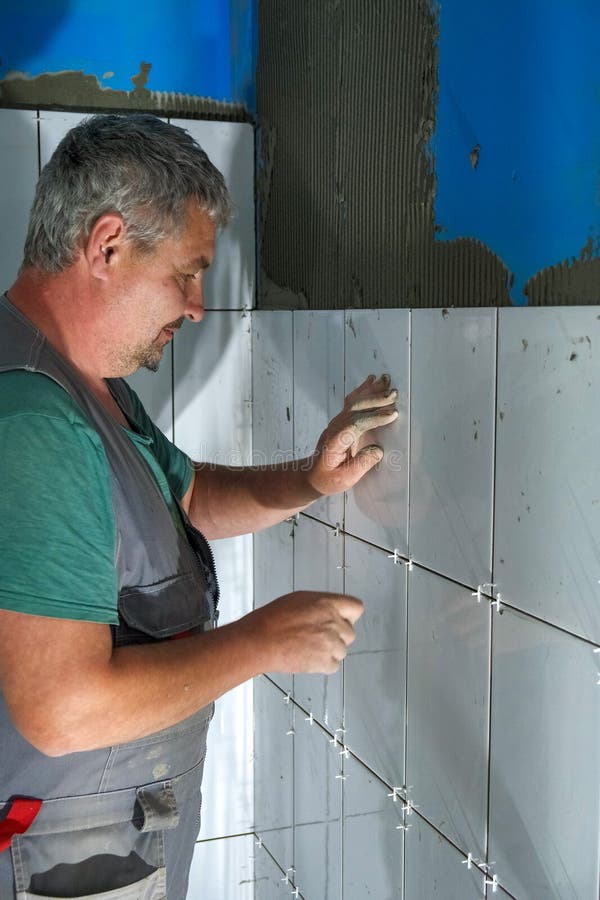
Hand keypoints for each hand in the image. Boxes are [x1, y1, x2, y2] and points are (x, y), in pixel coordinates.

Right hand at [247, 591, 363, 673]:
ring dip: (329, 651)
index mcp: (327, 604)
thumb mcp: (299, 599)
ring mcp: (330, 644)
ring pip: (342, 650)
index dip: (348, 615)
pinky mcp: (325, 662)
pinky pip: (334, 665)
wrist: (260, 640)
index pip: (356, 608)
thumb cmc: (272, 619)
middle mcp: (333, 623)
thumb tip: (330, 610)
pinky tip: (308, 657)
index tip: (343, 620)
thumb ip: (321, 605)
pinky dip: (323, 664)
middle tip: (318, 636)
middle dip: (337, 636)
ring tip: (309, 647)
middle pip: (350, 633)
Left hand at [306, 373, 398, 496]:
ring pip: (354, 401)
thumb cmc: (328, 479)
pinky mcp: (341, 420)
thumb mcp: (345, 478)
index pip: (356, 424)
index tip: (392, 414)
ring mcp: (337, 422)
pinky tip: (372, 381)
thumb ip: (361, 464)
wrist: (312, 475)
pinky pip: (352, 401)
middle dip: (375, 400)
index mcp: (335, 441)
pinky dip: (363, 390)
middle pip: (356, 408)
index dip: (374, 418)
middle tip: (394, 394)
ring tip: (387, 380)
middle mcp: (335, 427)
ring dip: (371, 390)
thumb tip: (377, 450)